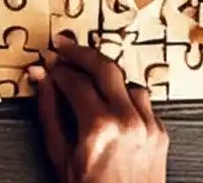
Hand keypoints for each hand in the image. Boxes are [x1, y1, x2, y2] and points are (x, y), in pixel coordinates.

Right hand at [30, 41, 167, 182]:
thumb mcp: (61, 156)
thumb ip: (50, 112)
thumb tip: (41, 81)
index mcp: (99, 127)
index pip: (74, 80)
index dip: (58, 67)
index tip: (49, 63)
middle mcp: (128, 121)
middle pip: (105, 67)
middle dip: (81, 52)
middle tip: (64, 46)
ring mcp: (148, 125)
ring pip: (127, 81)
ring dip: (106, 75)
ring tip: (87, 75)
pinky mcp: (161, 132)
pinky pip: (142, 101)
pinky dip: (124, 96)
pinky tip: (109, 101)